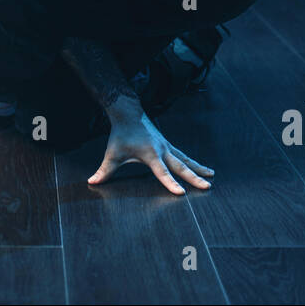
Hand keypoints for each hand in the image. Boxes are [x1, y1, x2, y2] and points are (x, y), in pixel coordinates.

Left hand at [87, 109, 214, 195]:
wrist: (129, 113)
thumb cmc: (121, 134)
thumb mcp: (112, 154)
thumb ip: (104, 170)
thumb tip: (92, 182)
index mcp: (150, 154)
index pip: (162, 172)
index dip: (170, 183)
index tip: (181, 192)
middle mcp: (162, 150)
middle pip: (181, 166)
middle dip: (194, 177)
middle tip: (207, 186)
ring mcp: (167, 146)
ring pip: (186, 159)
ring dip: (199, 168)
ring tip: (212, 176)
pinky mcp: (168, 144)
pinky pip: (183, 155)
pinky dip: (193, 161)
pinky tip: (201, 167)